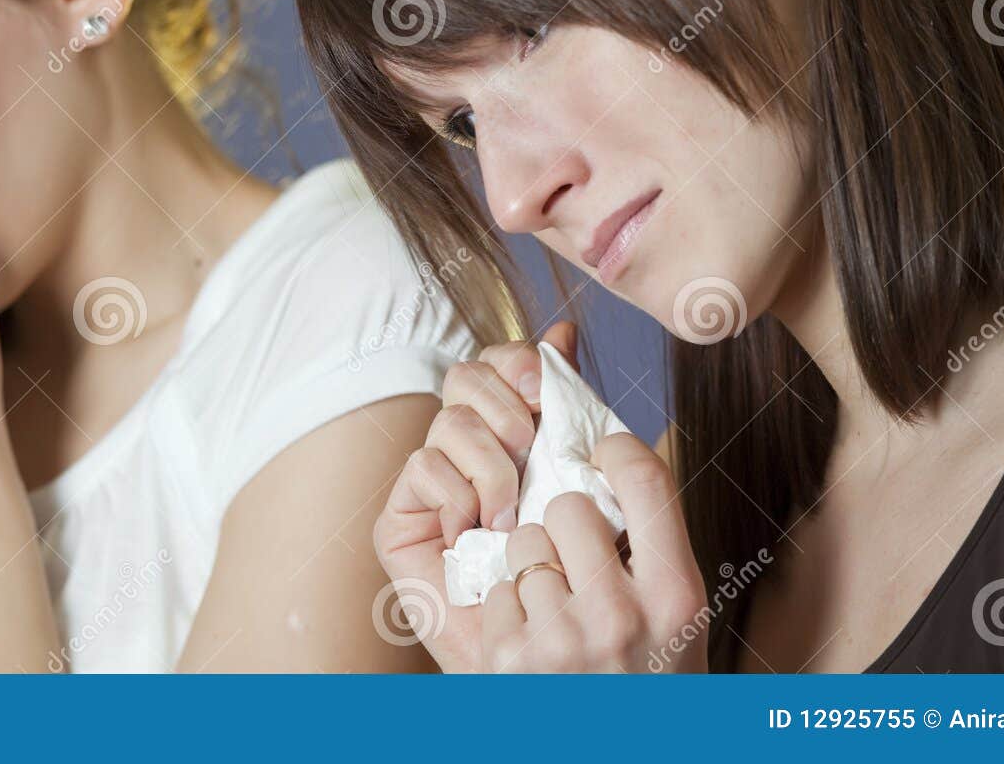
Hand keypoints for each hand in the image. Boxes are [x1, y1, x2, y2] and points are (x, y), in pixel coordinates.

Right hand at [372, 321, 575, 671]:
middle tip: (527, 451)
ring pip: (451, 422)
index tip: (545, 387)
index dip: (518, 360)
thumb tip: (565, 332)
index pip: (503, 361)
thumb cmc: (586, 590)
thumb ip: (581, 416)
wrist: (558, 672)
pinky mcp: (403, 522)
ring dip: (490, 465)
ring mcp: (435, 486)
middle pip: (468, 375)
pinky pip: (424, 468)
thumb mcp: (600, 492)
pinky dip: (456, 498)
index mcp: (518, 433)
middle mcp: (471, 451)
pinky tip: (472, 537)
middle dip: (506, 406)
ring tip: (508, 518)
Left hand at [479, 432, 706, 672]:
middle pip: (568, 507)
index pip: (646, 480)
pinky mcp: (510, 660)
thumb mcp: (676, 624)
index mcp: (677, 598)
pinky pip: (497, 590)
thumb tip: (606, 463)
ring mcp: (562, 640)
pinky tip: (534, 646)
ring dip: (533, 569)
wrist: (622, 759)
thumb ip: (652, 553)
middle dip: (565, 526)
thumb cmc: (648, 685)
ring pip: (524, 545)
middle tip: (577, 562)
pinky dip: (510, 611)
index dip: (617, 448)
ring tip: (558, 614)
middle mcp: (622, 616)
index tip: (602, 449)